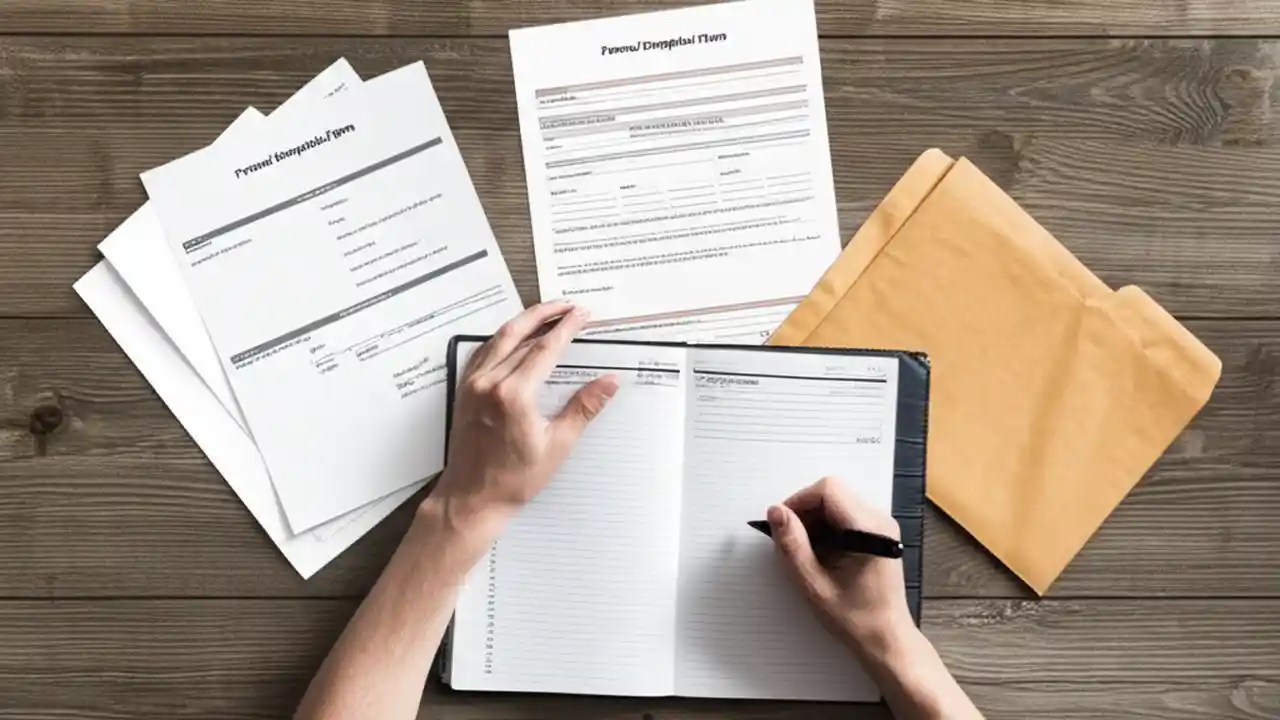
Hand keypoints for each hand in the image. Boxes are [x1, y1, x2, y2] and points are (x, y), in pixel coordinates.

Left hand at [429, 301, 618, 534]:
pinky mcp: (464, 390)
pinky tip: (512, 335)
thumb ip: (583, 408)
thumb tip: (608, 383)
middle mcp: (489, 383)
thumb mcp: (557, 445)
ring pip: (499, 338)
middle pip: (520, 334)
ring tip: (545, 313)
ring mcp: (473, 385)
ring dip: (524, 321)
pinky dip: (501, 337)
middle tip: (566, 305)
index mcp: (514, 395)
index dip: (566, 328)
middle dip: (545, 314)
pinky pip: (483, 352)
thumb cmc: (512, 479)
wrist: (472, 498)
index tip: (581, 315)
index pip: (546, 348)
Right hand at [768, 477, 913, 653]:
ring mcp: (879, 525)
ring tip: (807, 555)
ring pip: (834, 503)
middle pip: (831, 494)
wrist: (886, 638)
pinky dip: (824, 530)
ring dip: (813, 523)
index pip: (828, 490)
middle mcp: (879, 520)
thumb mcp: (814, 585)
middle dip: (804, 513)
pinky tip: (820, 556)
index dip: (799, 501)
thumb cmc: (856, 618)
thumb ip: (793, 546)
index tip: (782, 525)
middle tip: (791, 544)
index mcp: (869, 530)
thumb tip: (776, 513)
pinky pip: (842, 515)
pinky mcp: (875, 532)